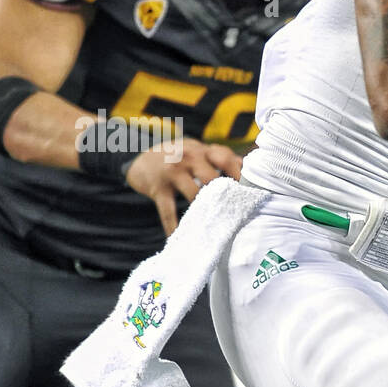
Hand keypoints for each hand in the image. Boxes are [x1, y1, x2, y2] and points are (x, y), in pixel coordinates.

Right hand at [125, 138, 241, 234]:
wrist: (138, 159)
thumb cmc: (177, 158)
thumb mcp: (197, 151)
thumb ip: (218, 157)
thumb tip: (247, 169)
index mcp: (201, 149)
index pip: (226, 158)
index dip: (239, 175)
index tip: (249, 191)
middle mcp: (188, 157)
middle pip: (212, 178)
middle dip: (225, 196)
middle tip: (235, 211)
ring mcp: (172, 172)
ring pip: (194, 194)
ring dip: (205, 211)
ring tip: (216, 224)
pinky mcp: (158, 188)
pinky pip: (168, 211)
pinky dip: (173, 226)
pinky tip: (179, 237)